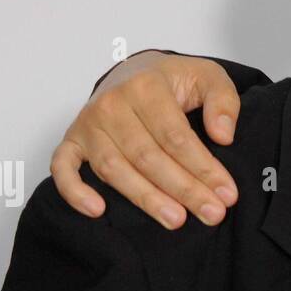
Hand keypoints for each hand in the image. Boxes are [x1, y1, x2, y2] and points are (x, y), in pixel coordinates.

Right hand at [51, 51, 242, 229]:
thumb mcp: (208, 77)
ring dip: (145, 198)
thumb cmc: (173, 80)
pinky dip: (74, 191)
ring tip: (176, 220)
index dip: (203, 168)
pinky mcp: (71, 140)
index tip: (227, 193)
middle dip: (183, 189)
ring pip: (114, 169)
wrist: (134, 71)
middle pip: (148, 157)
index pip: (176, 136)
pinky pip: (63, 168)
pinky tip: (97, 210)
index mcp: (147, 86)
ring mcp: (88, 124)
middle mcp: (112, 104)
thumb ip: (223, 101)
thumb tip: (223, 136)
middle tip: (212, 214)